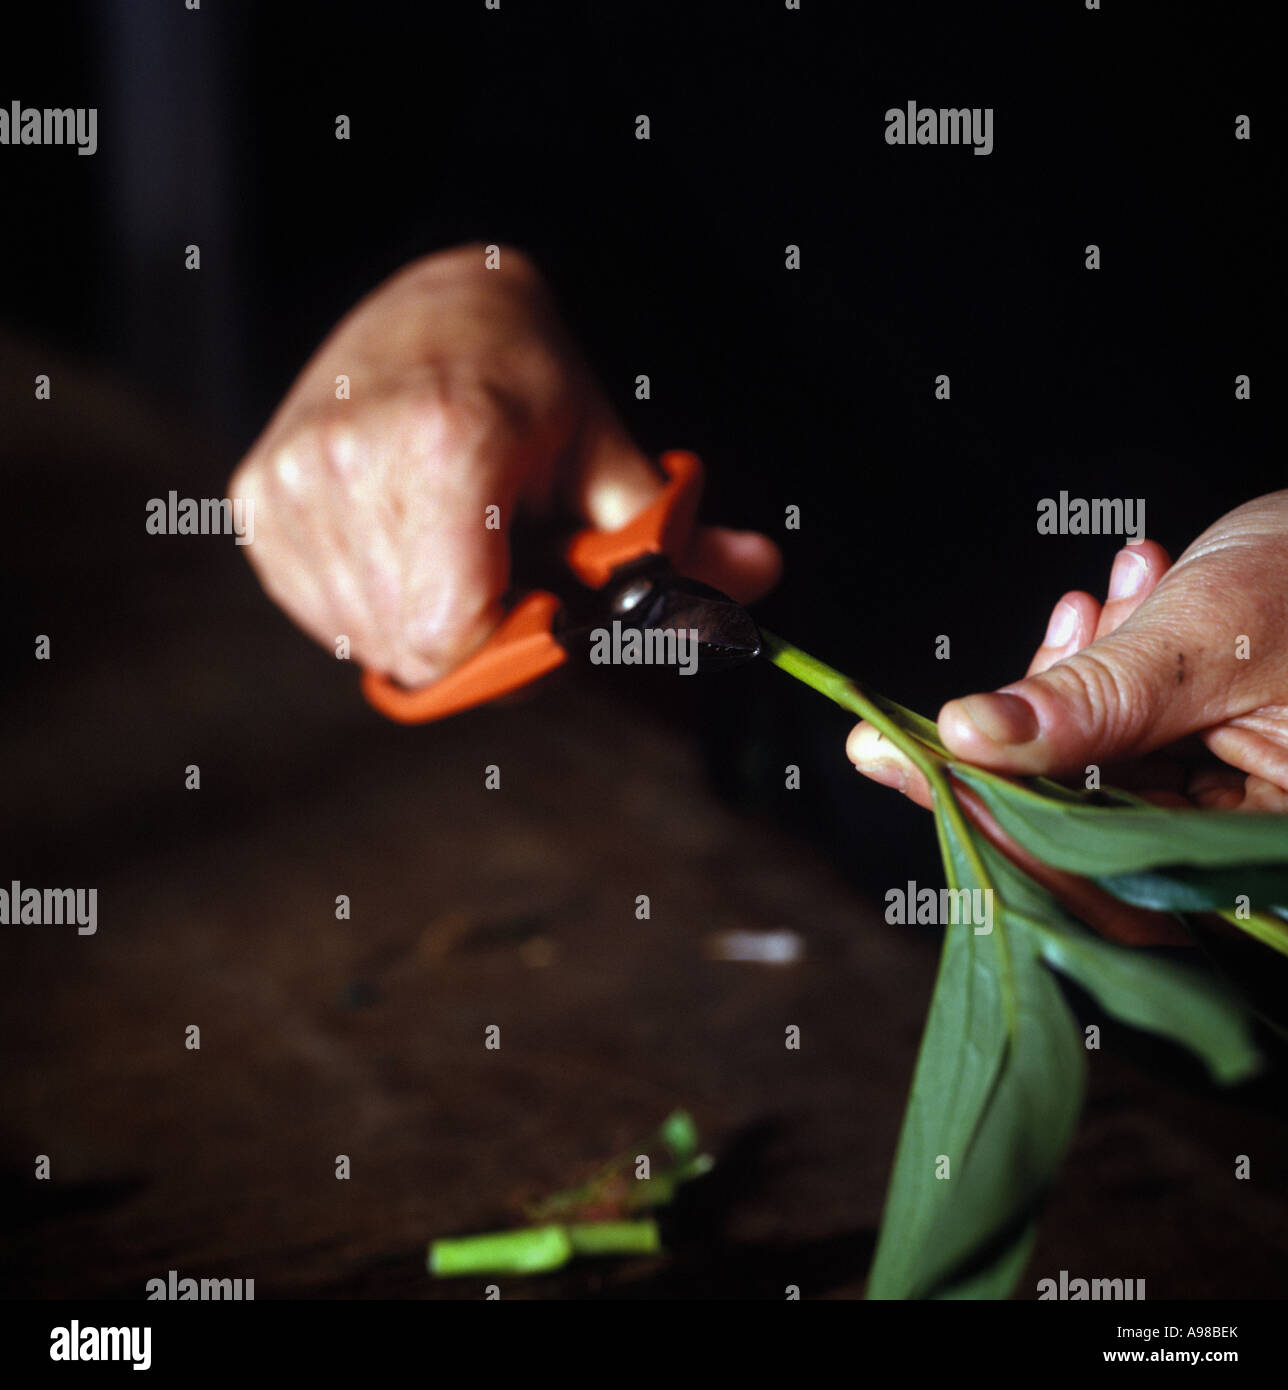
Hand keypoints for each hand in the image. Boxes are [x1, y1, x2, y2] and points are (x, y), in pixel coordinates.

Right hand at [229, 245, 780, 688]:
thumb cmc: (530, 386)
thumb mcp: (610, 459)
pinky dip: (368, 605)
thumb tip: (760, 573)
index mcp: (447, 447)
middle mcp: (351, 461)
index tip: (538, 612)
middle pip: (412, 645)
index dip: (507, 649)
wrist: (432, 306)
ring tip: (454, 552)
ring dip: (420, 625)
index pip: (456, 632)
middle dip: (473, 642)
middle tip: (504, 581)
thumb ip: (673, 539)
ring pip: (362, 635)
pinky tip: (403, 549)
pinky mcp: (258, 496)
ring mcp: (293, 480)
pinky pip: (319, 611)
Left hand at [847, 491, 1287, 941]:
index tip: (916, 767)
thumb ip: (1097, 699)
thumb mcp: (1217, 635)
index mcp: (1274, 859)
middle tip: (939, 711)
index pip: (1118, 892)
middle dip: (1021, 757)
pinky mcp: (1202, 769)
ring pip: (1091, 790)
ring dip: (1065, 697)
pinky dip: (1095, 680)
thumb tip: (967, 738)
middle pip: (1089, 846)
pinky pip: (1117, 746)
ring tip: (1100, 608)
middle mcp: (1246, 858)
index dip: (1009, 832)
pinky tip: (1116, 606)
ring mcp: (1223, 814)